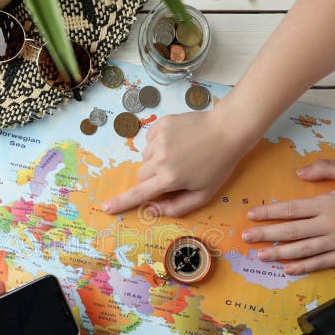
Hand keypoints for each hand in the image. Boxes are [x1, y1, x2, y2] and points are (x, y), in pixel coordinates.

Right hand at [101, 102, 256, 217]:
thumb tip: (151, 210)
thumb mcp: (203, 193)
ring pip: (146, 158)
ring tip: (179, 156)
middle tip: (173, 176)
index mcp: (170, 178)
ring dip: (156, 161)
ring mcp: (159, 139)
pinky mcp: (161, 125)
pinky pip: (150, 140)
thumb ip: (177, 207)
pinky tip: (177, 142)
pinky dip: (159, 144)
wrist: (227, 130)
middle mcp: (161, 159)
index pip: (139, 194)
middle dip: (151, 180)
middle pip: (142, 175)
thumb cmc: (219, 165)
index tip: (106, 207)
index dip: (122, 202)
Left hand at [242, 160, 334, 273]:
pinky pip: (320, 263)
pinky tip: (288, 269)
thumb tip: (299, 171)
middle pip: (290, 231)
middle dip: (265, 235)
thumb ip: (325, 168)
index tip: (251, 215)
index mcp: (327, 204)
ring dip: (278, 253)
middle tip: (246, 238)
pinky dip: (303, 267)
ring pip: (301, 250)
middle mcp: (327, 225)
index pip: (291, 209)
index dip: (269, 212)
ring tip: (260, 256)